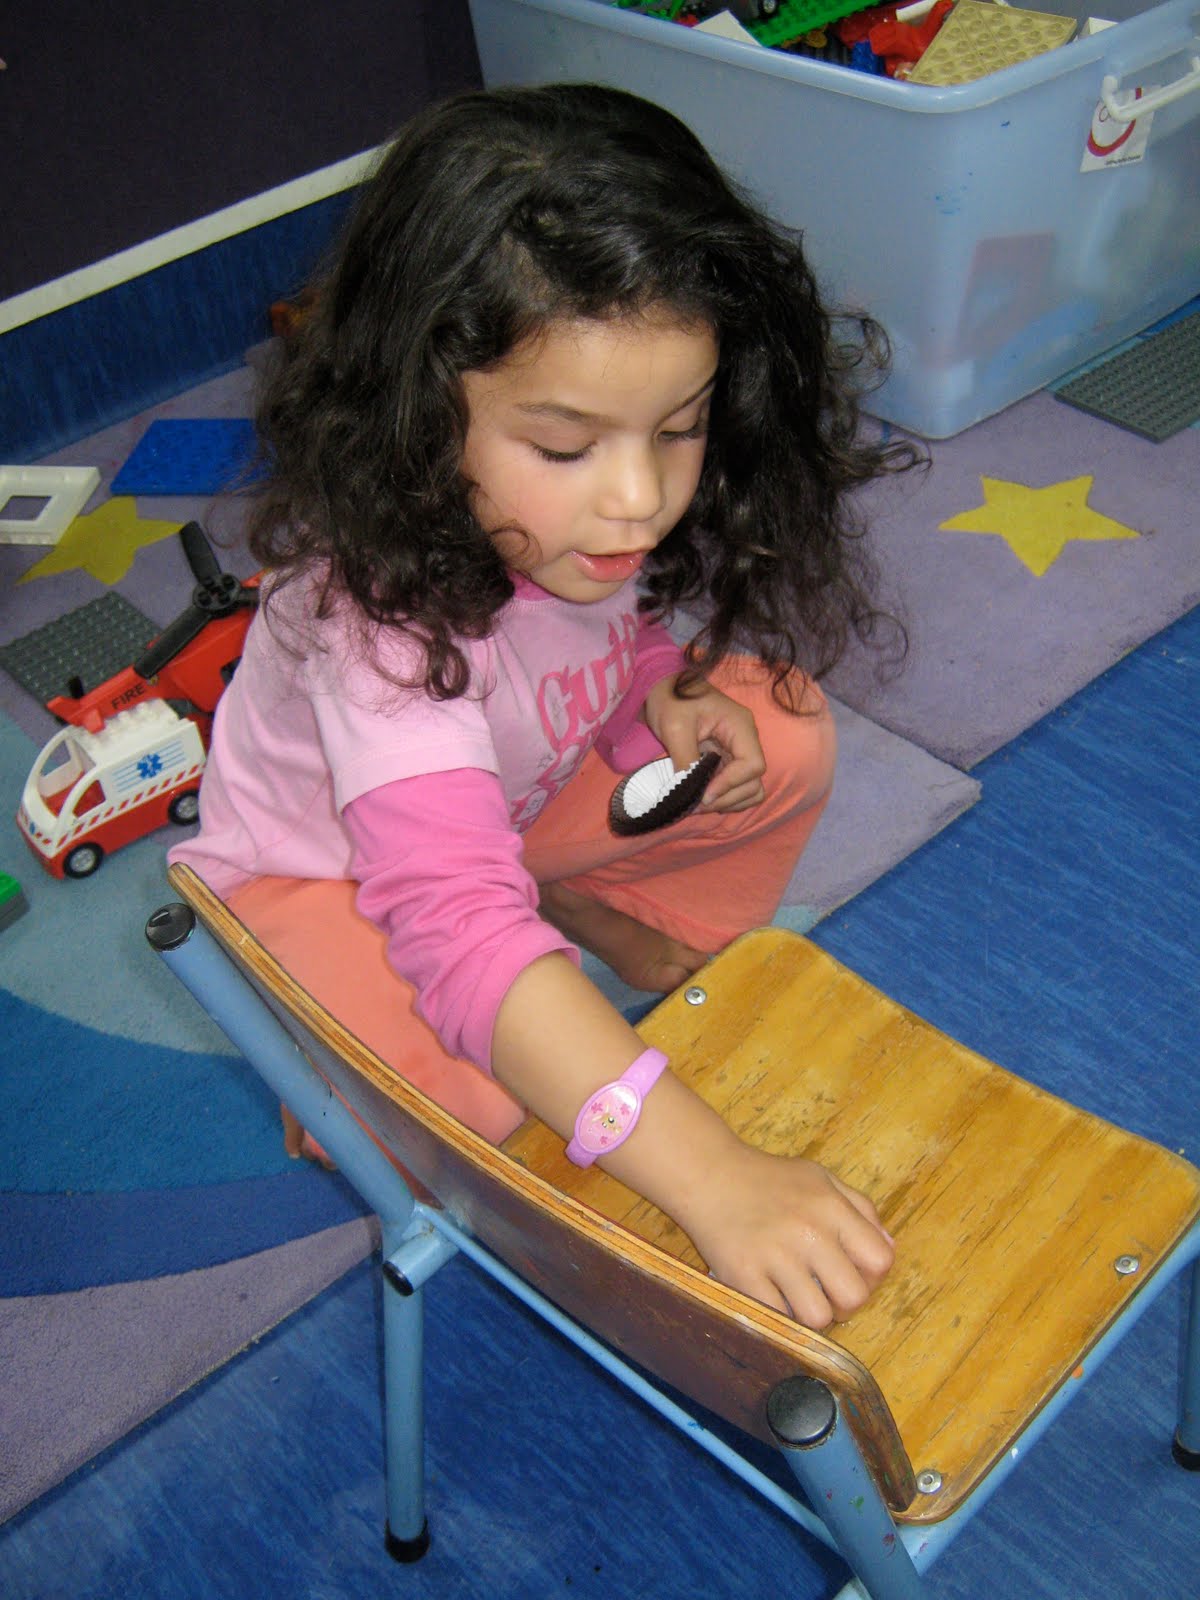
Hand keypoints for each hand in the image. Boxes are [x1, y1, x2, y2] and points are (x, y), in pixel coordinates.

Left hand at [643, 676, 765, 812]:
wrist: (663, 686)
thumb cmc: (671, 699)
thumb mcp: (675, 728)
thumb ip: (687, 761)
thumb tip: (692, 793)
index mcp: (740, 726)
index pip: (753, 765)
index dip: (731, 784)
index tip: (704, 794)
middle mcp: (745, 740)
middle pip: (753, 782)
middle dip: (726, 797)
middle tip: (695, 804)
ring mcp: (737, 751)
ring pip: (749, 789)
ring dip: (727, 801)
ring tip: (698, 803)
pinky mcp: (726, 760)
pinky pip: (737, 787)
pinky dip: (724, 797)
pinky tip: (702, 796)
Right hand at [679, 1142, 894, 1328]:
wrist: (707, 1174)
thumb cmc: (768, 1179)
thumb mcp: (821, 1178)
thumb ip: (860, 1209)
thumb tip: (888, 1250)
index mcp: (831, 1207)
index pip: (880, 1260)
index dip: (872, 1277)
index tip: (851, 1274)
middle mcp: (808, 1230)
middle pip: (854, 1297)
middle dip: (844, 1304)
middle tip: (824, 1292)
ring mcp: (774, 1254)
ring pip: (818, 1317)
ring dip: (810, 1315)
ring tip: (796, 1296)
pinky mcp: (743, 1274)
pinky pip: (777, 1317)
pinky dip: (777, 1313)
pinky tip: (769, 1294)